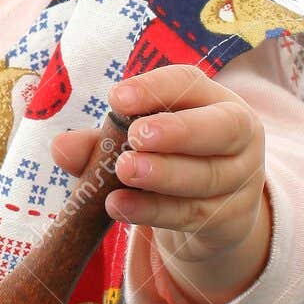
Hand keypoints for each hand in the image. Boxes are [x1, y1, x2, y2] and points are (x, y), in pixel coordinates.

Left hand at [50, 64, 270, 303]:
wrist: (213, 214)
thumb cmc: (170, 161)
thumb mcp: (135, 146)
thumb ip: (101, 143)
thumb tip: (61, 147)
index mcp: (214, 101)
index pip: (191, 83)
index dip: (155, 88)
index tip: (116, 98)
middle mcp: (240, 136)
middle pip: (221, 128)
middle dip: (177, 131)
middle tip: (136, 137)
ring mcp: (242, 180)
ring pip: (208, 176)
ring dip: (163, 175)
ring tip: (123, 172)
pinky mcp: (233, 220)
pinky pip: (194, 214)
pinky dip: (154, 211)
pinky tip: (120, 206)